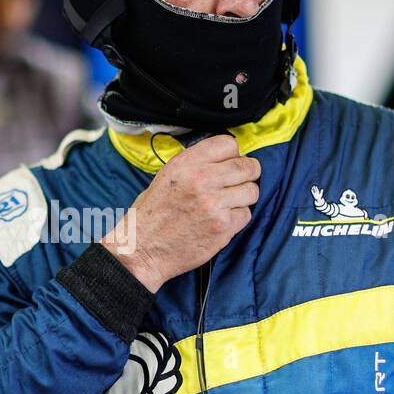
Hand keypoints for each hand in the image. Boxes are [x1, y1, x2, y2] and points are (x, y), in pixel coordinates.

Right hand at [101, 135, 259, 291]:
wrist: (142, 249)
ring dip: (244, 197)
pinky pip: (246, 215)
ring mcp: (214, 204)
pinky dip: (237, 218)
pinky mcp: (223, 226)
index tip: (230, 163)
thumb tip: (225, 159)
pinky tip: (221, 221)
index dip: (233, 154)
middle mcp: (201, 180)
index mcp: (185, 163)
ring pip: (252, 191)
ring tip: (229, 204)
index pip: (228, 144)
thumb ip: (195, 165)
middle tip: (242, 182)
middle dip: (249, 174)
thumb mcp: (166, 177)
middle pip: (247, 167)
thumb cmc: (151, 215)